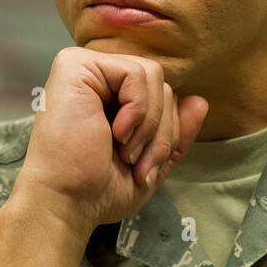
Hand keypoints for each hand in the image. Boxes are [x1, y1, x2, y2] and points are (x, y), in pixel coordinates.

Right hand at [13, 47, 208, 233]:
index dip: (166, 133)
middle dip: (161, 131)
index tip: (143, 171)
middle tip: (135, 163)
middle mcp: (95, 77)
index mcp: (109, 97)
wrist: (66, 202)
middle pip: (161, 85)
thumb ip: (175, 132)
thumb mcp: (150, 161)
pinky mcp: (75, 64)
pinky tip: (115, 133)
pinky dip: (138, 109)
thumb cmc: (98, 189)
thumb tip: (200, 100)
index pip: (162, 96)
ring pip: (154, 76)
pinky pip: (137, 73)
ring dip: (150, 124)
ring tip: (125, 150)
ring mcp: (84, 67)